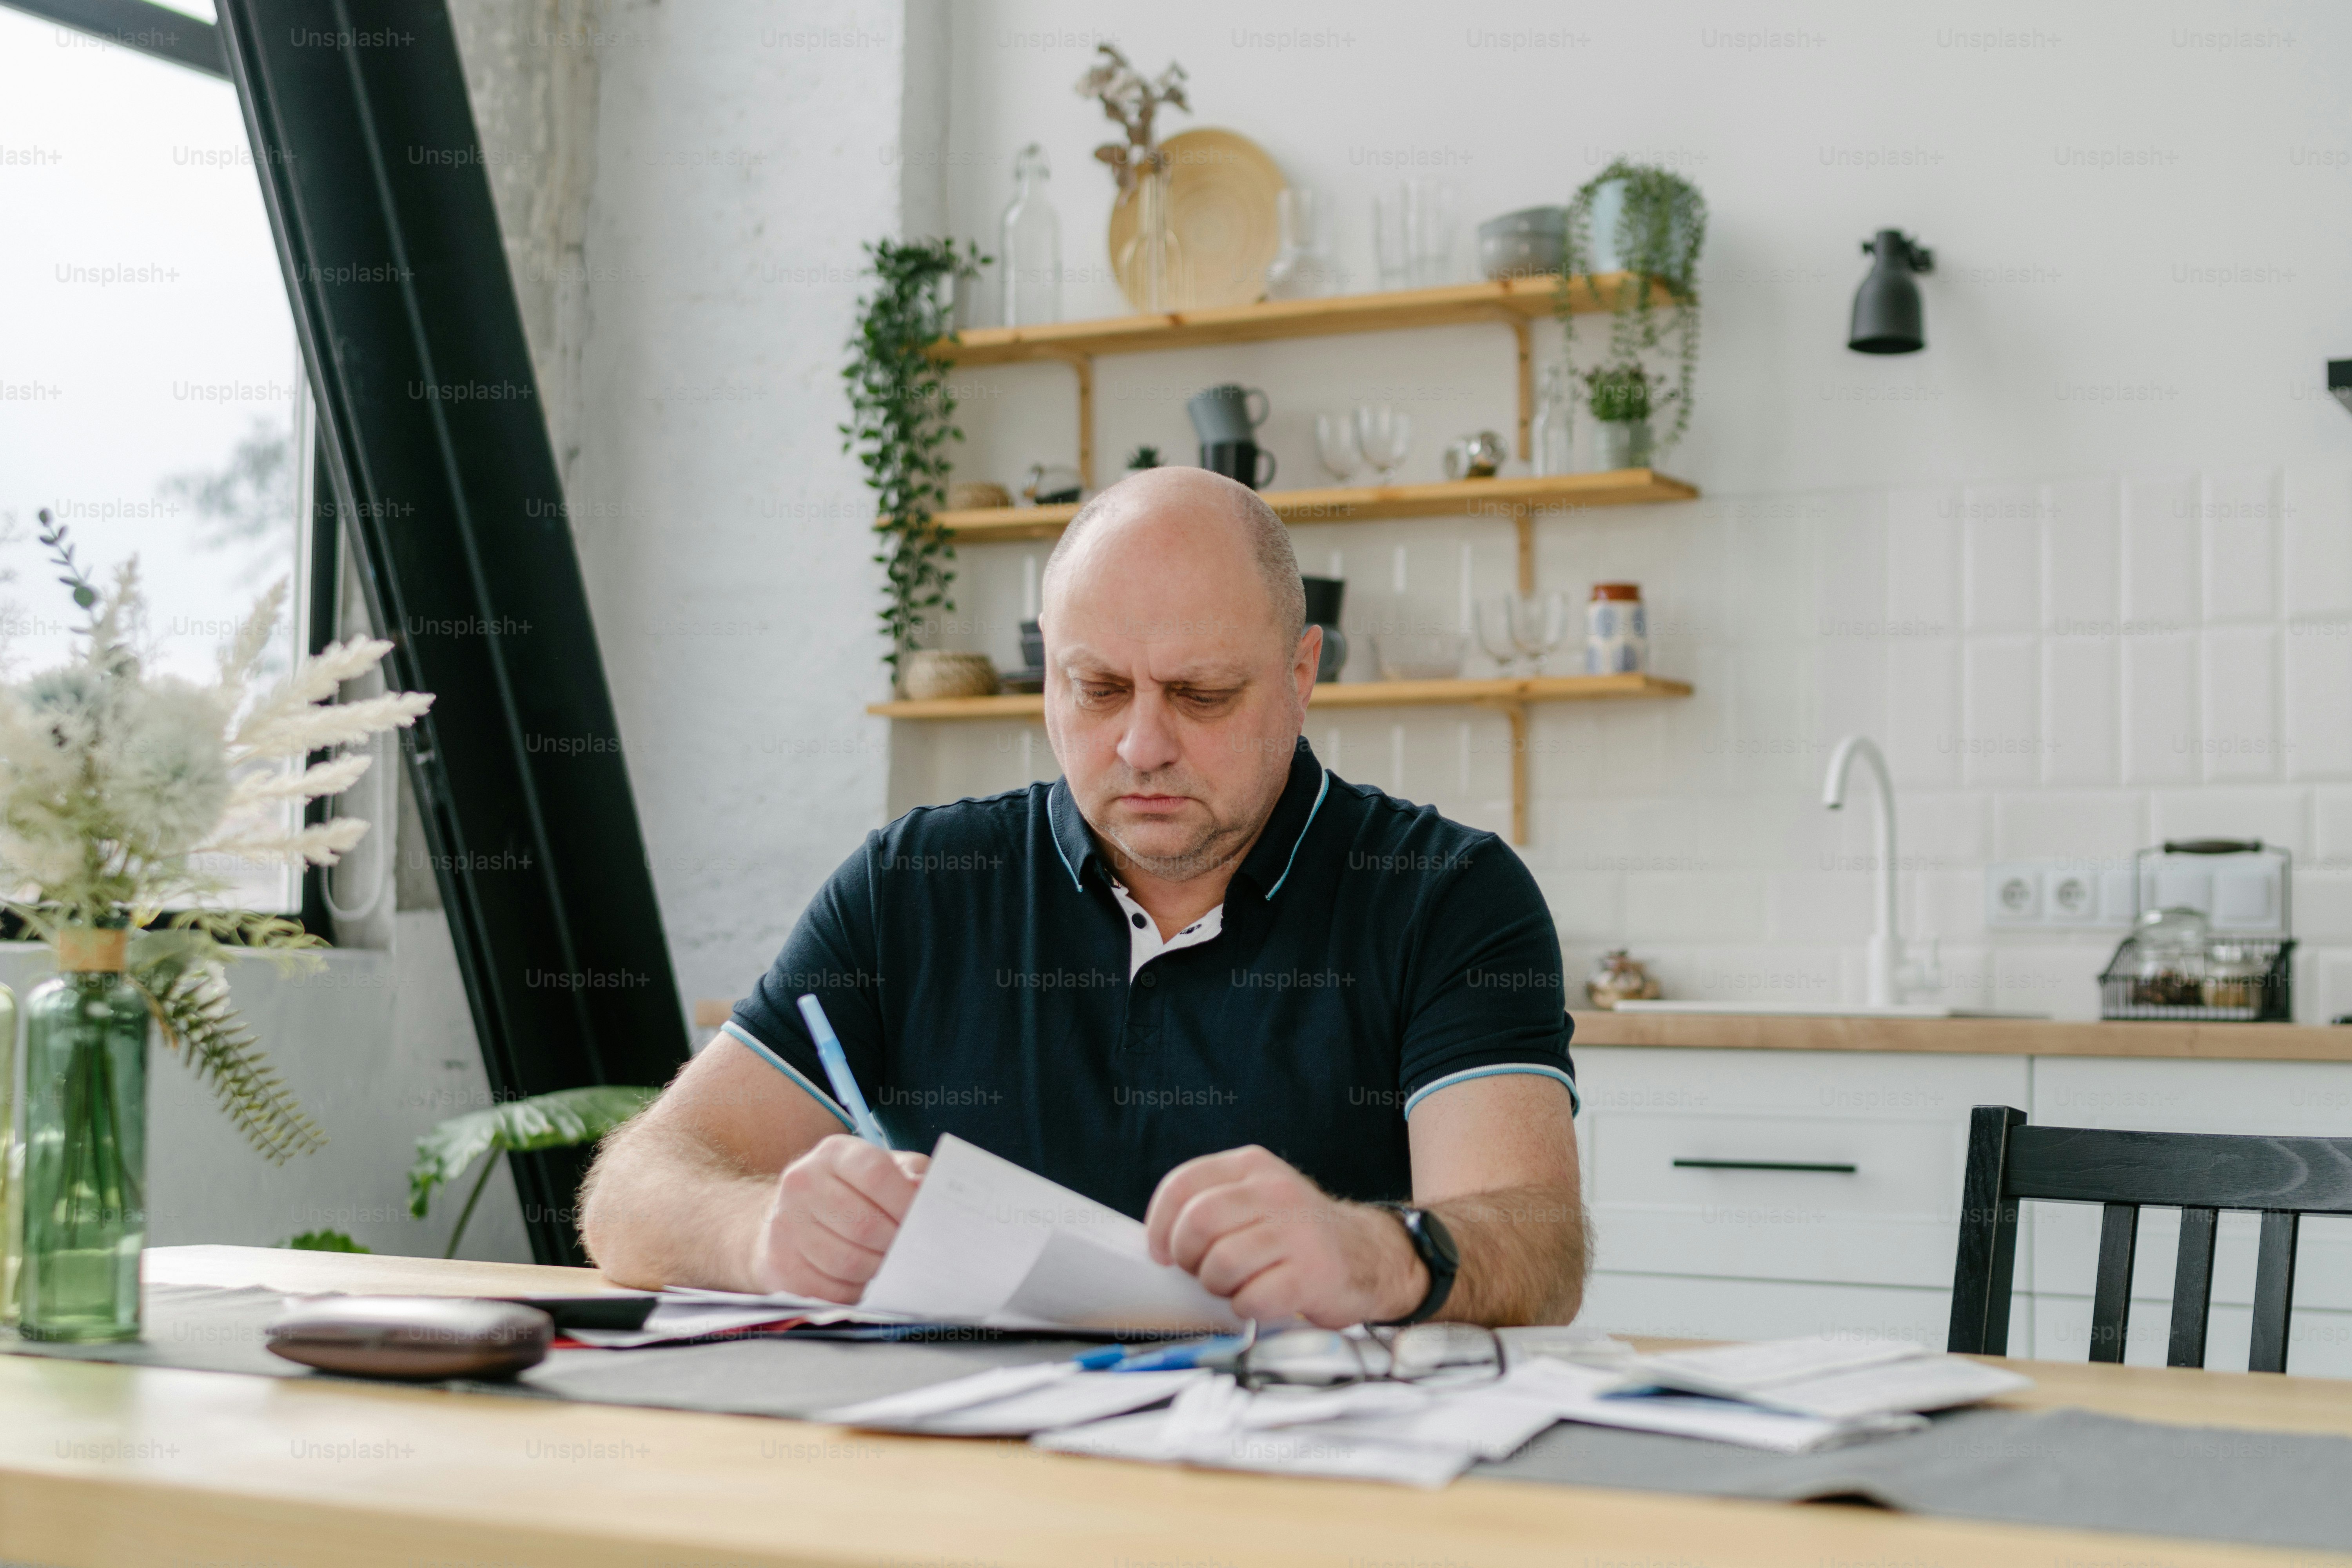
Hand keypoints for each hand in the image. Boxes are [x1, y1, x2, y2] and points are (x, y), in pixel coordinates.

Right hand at [748, 1136, 927, 1301]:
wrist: (794, 1216)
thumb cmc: (856, 1191)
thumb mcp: (888, 1169)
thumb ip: (913, 1178)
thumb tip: (930, 1198)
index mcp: (834, 1153)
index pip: (875, 1174)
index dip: (906, 1203)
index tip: (925, 1223)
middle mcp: (802, 1183)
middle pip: (863, 1224)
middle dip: (897, 1246)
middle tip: (915, 1255)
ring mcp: (785, 1225)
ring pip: (847, 1262)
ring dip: (879, 1272)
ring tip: (896, 1269)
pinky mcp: (780, 1264)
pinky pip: (829, 1290)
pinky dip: (857, 1293)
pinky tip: (868, 1284)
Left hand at [1144, 1145, 1424, 1327]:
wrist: (1367, 1254)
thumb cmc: (1295, 1234)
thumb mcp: (1256, 1199)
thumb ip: (1211, 1205)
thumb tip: (1158, 1243)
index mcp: (1251, 1166)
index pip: (1182, 1185)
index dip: (1160, 1225)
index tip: (1162, 1252)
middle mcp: (1274, 1191)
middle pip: (1197, 1223)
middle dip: (1187, 1258)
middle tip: (1201, 1272)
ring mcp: (1296, 1231)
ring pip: (1221, 1263)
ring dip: (1217, 1286)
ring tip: (1235, 1285)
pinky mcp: (1311, 1274)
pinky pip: (1251, 1298)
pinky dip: (1245, 1308)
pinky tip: (1261, 1300)